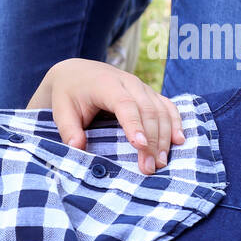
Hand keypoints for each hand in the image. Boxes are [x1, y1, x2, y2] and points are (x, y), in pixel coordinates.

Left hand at [27, 57, 185, 174]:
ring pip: (161, 110)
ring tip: (162, 162)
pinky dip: (175, 123)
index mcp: (106, 85)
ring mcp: (142, 87)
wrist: (78, 72)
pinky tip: (179, 141)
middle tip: (150, 167)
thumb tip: (77, 148)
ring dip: (165, 137)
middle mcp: (129, 83)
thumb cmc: (68, 94)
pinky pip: (167, 106)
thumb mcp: (61, 110)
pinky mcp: (149, 93)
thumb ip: (68, 129)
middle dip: (152, 140)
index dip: (134, 125)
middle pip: (148, 110)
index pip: (125, 105)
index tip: (140, 146)